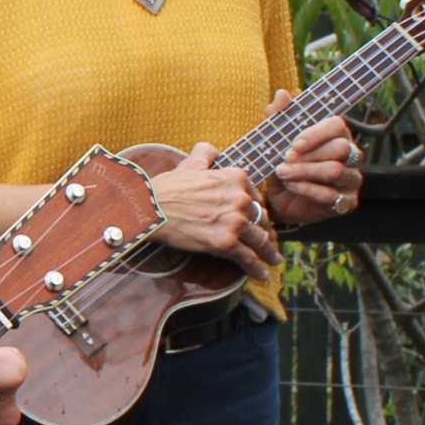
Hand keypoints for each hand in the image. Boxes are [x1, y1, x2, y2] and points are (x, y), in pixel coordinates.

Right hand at [153, 143, 277, 274]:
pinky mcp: (226, 243)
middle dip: (267, 232)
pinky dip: (256, 268)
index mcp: (236, 178)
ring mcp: (235, 222)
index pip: (255, 198)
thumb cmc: (167, 188)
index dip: (258, 211)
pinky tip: (261, 275)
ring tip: (273, 259)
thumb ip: (204, 154)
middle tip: (269, 243)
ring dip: (268, 252)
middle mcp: (240, 198)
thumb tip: (210, 149)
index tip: (259, 220)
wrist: (151, 208)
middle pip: (261, 219)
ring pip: (260, 240)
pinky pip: (248, 258)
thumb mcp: (189, 164)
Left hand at [263, 93, 361, 226]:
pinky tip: (291, 186)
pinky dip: (307, 190)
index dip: (316, 134)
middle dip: (308, 156)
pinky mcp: (348, 202)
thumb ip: (279, 117)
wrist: (280, 198)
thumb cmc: (285, 164)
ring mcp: (352, 179)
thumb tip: (282, 94)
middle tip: (284, 161)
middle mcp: (352, 155)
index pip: (337, 125)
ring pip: (336, 171)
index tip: (294, 144)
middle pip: (340, 149)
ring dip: (304, 172)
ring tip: (283, 173)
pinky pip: (331, 196)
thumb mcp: (277, 140)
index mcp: (338, 135)